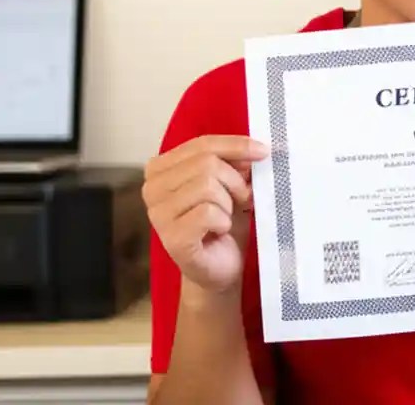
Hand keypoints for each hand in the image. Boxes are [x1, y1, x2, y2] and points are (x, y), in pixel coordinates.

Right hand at [143, 135, 268, 293]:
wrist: (220, 269)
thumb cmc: (221, 224)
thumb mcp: (229, 185)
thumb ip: (234, 163)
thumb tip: (253, 150)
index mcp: (160, 169)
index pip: (201, 144)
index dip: (235, 145)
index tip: (262, 151)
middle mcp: (152, 189)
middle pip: (206, 163)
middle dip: (234, 181)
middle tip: (242, 198)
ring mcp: (159, 215)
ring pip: (207, 185)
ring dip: (228, 203)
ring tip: (226, 217)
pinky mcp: (172, 238)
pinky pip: (208, 213)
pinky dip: (223, 221)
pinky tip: (219, 232)